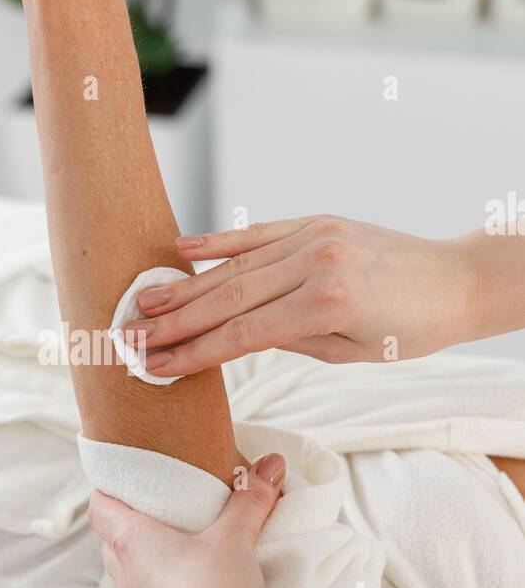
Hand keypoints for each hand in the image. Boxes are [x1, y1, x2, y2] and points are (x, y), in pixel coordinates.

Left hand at [87, 455, 284, 587]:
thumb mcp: (235, 536)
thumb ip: (251, 498)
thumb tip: (270, 464)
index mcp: (133, 542)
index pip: (99, 509)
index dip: (106, 491)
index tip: (122, 482)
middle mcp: (127, 576)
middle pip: (111, 543)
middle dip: (129, 527)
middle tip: (159, 513)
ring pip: (130, 578)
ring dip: (146, 565)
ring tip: (178, 553)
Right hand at [121, 217, 478, 374]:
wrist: (457, 280)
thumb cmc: (411, 329)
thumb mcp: (352, 353)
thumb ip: (291, 339)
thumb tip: (233, 336)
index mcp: (327, 307)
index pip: (242, 335)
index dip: (194, 352)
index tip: (156, 366)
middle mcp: (316, 265)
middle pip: (227, 299)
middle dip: (174, 323)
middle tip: (130, 338)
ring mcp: (314, 237)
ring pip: (234, 267)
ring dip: (184, 289)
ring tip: (141, 306)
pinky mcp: (317, 222)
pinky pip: (257, 234)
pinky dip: (217, 243)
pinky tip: (180, 253)